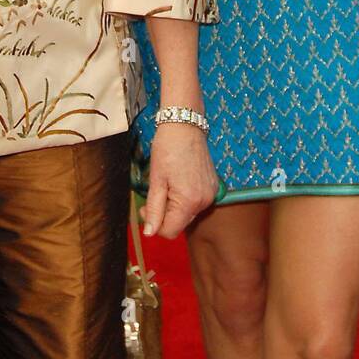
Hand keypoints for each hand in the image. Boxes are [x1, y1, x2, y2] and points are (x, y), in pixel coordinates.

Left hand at [139, 124, 219, 239]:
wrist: (185, 125)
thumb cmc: (167, 149)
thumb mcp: (156, 180)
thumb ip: (154, 209)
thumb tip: (149, 233)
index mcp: (189, 202)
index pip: (170, 231)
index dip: (154, 225)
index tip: (145, 208)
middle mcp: (204, 201)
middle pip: (180, 223)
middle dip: (164, 215)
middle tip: (154, 194)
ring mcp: (211, 194)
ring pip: (187, 214)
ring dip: (174, 206)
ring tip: (167, 184)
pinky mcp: (213, 187)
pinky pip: (196, 202)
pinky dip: (185, 198)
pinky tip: (179, 181)